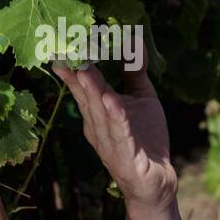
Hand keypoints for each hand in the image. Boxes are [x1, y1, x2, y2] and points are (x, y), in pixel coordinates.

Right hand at [51, 41, 176, 213]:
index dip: (72, 65)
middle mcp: (97, 127)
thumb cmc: (145, 138)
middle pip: (86, 97)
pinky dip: (116, 118)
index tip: (62, 41)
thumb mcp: (141, 99)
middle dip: (78, 72)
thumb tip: (134, 37)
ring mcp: (109, 143)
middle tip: (68, 47)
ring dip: (92, 92)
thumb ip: (135, 71)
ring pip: (99, 114)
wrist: (157, 181)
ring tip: (85, 68)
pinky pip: (120, 135)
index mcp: (97, 113)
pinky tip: (112, 102)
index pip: (81, 86)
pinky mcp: (126, 158)